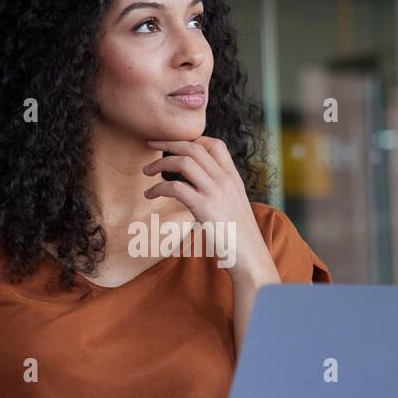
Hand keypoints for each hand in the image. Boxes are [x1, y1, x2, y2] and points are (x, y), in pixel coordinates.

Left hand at [142, 136, 277, 285]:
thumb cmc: (239, 237)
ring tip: (146, 171)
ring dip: (160, 162)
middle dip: (169, 142)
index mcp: (233, 178)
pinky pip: (175, 187)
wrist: (251, 258)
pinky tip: (150, 195)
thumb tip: (197, 190)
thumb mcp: (233, 207)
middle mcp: (226, 180)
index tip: (172, 144)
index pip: (214, 144)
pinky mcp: (204, 208)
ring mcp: (216, 193)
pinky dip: (158, 188)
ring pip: (183, 162)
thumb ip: (219, 193)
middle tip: (151, 143)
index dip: (191, 139)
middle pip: (194, 147)